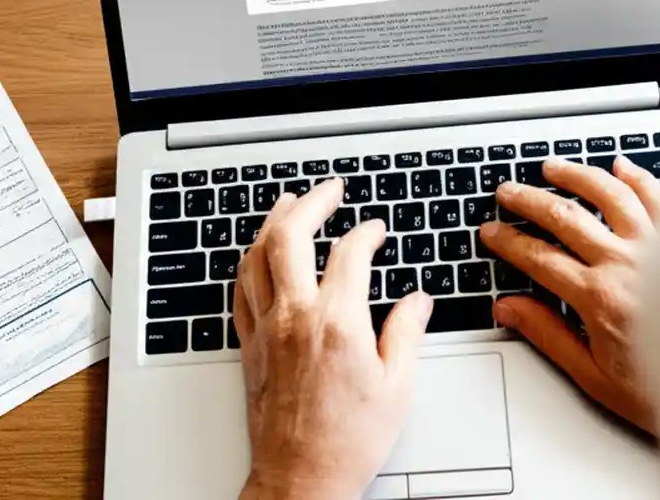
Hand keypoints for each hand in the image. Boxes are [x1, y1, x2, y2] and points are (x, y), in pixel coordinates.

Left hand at [235, 178, 434, 499]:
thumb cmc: (348, 442)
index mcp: (337, 323)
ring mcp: (267, 330)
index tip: (376, 230)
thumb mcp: (397, 386)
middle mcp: (295, 318)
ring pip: (257, 256)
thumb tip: (418, 301)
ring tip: (288, 204)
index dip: (366, 233)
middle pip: (290, 236)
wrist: (302, 478)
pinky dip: (251, 262)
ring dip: (273, 222)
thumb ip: (407, 333)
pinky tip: (260, 255)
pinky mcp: (250, 346)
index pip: (349, 253)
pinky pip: (241, 289)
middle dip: (311, 202)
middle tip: (328, 189)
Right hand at [479, 156, 659, 433]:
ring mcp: (659, 247)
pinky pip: (659, 197)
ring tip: (554, 168)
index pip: (538, 258)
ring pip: (611, 195)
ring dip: (577, 176)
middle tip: (509, 192)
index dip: (509, 242)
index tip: (492, 232)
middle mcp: (627, 264)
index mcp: (599, 297)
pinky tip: (621, 167)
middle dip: (529, 200)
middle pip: (566, 217)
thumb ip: (547, 335)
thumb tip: (510, 308)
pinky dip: (638, 178)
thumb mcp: (593, 376)